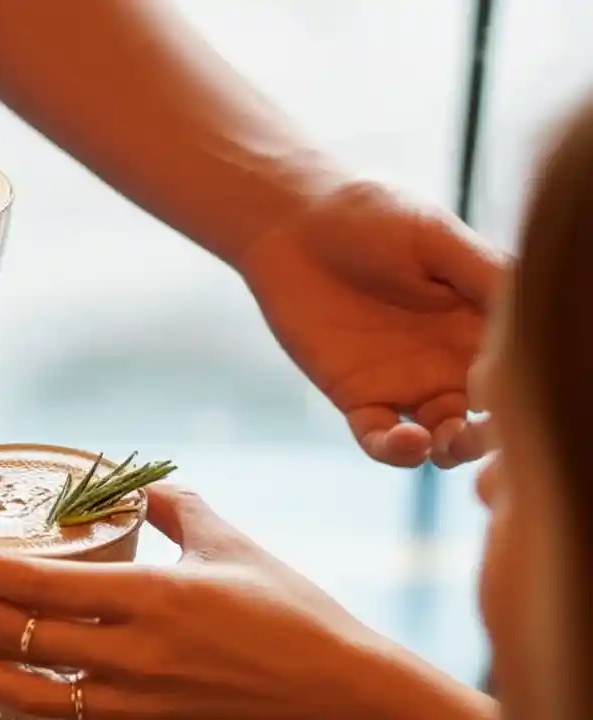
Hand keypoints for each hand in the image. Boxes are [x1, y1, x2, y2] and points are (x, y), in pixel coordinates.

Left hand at [0, 484, 496, 718]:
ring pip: (25, 692)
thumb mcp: (234, 546)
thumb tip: (148, 487)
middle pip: (16, 635)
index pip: (35, 584)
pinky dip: (16, 703)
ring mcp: (135, 702)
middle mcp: (132, 656)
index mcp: (150, 600)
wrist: (343, 695)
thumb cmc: (294, 615)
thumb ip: (182, 510)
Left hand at [236, 180, 507, 467]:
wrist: (294, 225)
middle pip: (491, 417)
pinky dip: (397, 451)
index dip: (526, 389)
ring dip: (456, 451)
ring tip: (450, 440)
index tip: (521, 389)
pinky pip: (381, 440)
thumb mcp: (436, 238)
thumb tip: (537, 308)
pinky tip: (405, 441)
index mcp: (483, 322)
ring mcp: (406, 384)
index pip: (520, 369)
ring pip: (445, 439)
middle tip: (489, 431)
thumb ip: (485, 273)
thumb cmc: (369, 218)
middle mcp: (453, 361)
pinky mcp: (358, 397)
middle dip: (498, 436)